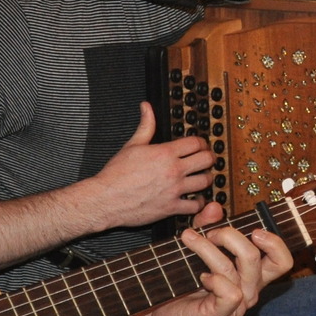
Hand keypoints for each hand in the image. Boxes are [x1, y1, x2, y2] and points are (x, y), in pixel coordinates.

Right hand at [80, 103, 214, 227]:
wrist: (106, 199)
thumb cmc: (116, 174)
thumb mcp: (132, 145)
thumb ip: (146, 125)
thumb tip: (146, 107)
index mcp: (165, 153)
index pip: (196, 143)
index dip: (202, 143)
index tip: (200, 146)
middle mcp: (173, 170)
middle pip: (207, 160)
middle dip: (209, 158)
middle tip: (206, 160)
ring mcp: (174, 190)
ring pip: (205, 182)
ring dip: (206, 179)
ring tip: (201, 178)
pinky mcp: (171, 207)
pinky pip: (195, 206)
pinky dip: (198, 202)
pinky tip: (194, 199)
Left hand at [128, 202, 291, 315]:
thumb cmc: (183, 283)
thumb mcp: (198, 247)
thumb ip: (208, 226)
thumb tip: (214, 207)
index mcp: (252, 275)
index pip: (282, 261)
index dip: (274, 242)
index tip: (253, 230)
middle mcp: (250, 290)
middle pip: (257, 257)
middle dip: (231, 236)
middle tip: (210, 233)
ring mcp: (237, 305)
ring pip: (234, 269)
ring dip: (208, 249)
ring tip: (188, 240)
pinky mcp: (221, 315)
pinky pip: (230, 292)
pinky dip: (215, 279)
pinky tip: (201, 276)